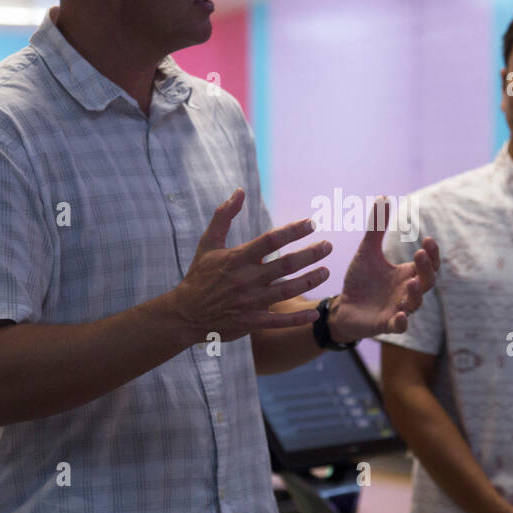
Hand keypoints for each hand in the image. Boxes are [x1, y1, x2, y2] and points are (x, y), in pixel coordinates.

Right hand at [170, 188, 332, 341]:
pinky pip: (279, 321)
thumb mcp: (208, 244)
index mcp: (237, 258)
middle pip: (285, 264)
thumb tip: (239, 190)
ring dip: (310, 281)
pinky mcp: (251, 322)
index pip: (270, 240)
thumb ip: (224, 216)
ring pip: (287, 290)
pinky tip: (315, 313)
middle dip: (310, 254)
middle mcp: (246, 279)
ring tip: (327, 271)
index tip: (312, 223)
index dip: (293, 231)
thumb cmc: (199, 276)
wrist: (185, 314)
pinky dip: (298, 318)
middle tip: (328, 245)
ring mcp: (250, 302)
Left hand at [330, 198, 439, 341]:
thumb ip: (376, 228)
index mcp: (406, 274)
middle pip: (427, 281)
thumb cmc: (361, 280)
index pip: (428, 264)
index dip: (432, 253)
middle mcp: (407, 291)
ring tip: (411, 283)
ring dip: (416, 294)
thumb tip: (384, 197)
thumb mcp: (367, 251)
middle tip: (420, 254)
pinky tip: (400, 315)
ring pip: (415, 304)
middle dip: (426, 269)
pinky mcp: (386, 324)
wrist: (343, 306)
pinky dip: (402, 322)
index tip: (428, 239)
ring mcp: (399, 309)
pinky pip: (399, 326)